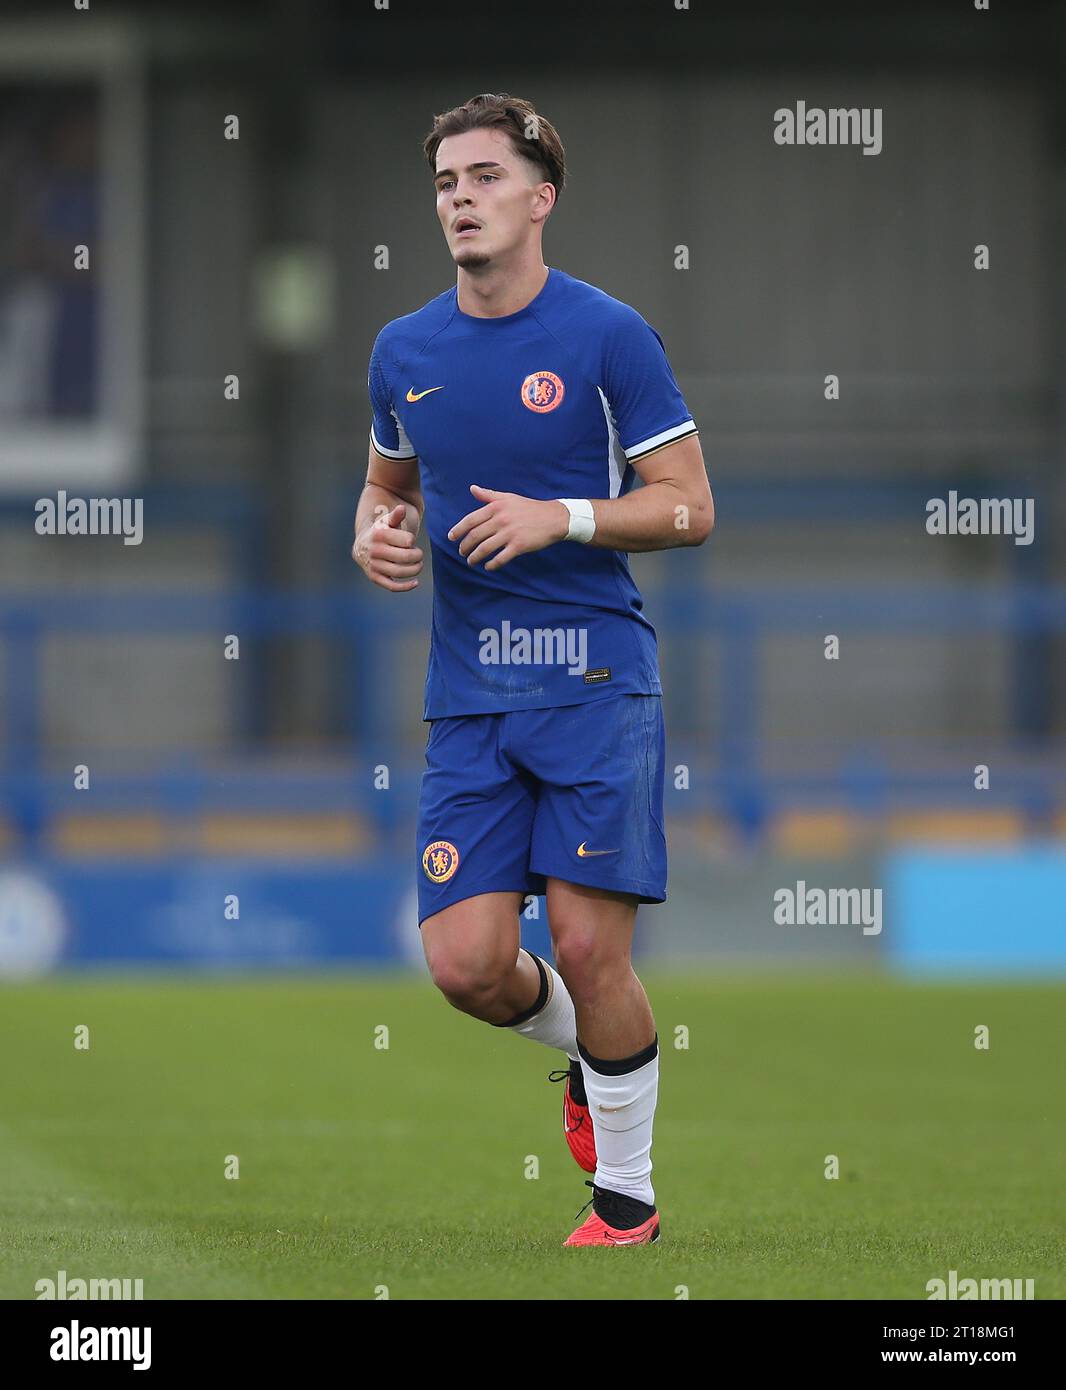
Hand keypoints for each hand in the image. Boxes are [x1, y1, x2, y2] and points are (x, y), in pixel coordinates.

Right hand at [352, 502, 423, 591]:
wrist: (363, 546)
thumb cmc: (381, 532)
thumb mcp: (387, 522)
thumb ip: (395, 516)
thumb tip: (401, 509)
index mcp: (378, 535)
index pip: (407, 541)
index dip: (412, 541)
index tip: (410, 541)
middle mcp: (374, 551)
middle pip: (405, 557)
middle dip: (417, 556)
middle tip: (419, 555)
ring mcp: (373, 565)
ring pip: (400, 572)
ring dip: (414, 570)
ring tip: (418, 565)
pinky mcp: (375, 577)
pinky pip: (391, 586)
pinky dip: (405, 586)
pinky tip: (416, 582)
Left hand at [447, 484, 569, 570]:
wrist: (554, 517)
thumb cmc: (530, 507)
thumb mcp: (508, 497)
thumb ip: (489, 495)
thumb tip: (472, 489)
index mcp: (496, 507)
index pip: (470, 520)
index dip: (458, 530)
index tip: (451, 537)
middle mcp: (500, 520)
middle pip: (475, 536)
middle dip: (465, 546)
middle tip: (462, 552)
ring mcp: (509, 533)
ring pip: (484, 549)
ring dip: (475, 557)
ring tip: (471, 561)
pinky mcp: (519, 546)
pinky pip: (500, 558)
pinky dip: (492, 564)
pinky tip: (488, 567)